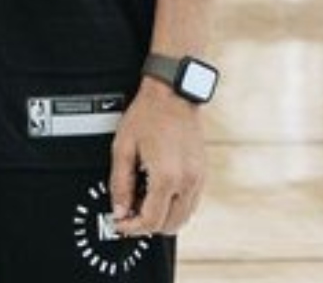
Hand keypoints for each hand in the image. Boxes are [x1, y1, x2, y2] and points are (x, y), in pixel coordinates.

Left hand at [110, 80, 206, 236]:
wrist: (173, 95)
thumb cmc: (148, 115)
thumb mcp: (123, 148)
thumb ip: (120, 183)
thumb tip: (120, 209)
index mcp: (167, 176)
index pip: (151, 220)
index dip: (132, 227)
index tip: (120, 223)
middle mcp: (187, 181)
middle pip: (170, 226)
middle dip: (147, 225)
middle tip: (128, 213)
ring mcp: (199, 179)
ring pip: (184, 218)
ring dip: (163, 217)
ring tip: (141, 201)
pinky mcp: (203, 175)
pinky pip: (191, 203)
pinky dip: (175, 207)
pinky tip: (157, 192)